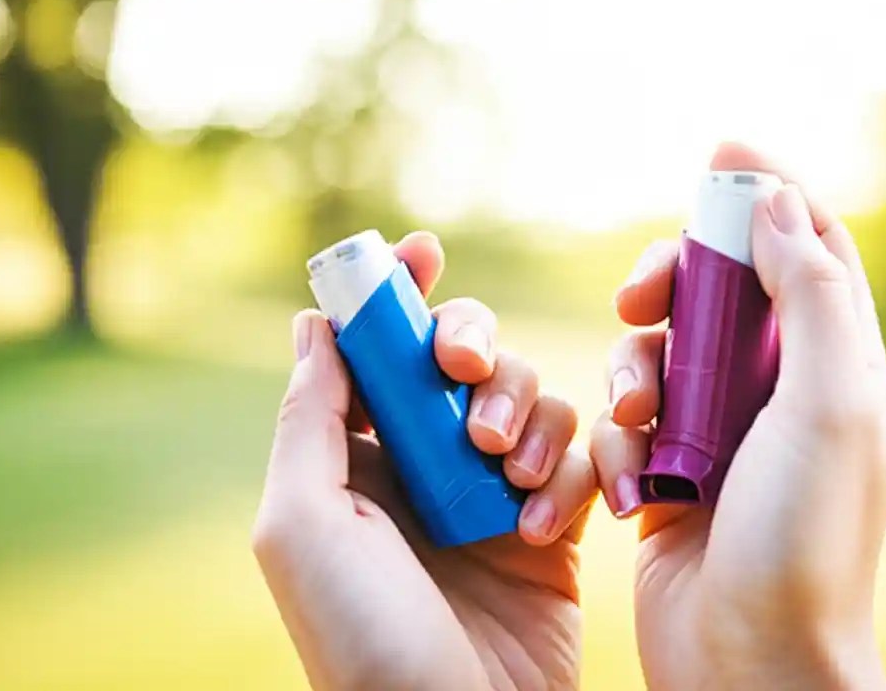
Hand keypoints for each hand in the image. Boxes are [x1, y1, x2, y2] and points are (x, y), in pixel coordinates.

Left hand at [252, 231, 596, 690]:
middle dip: (472, 349)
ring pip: (529, 398)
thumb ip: (311, 417)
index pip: (376, 354)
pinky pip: (580, 458)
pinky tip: (538, 525)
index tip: (423, 249)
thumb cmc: (362, 636)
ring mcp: (492, 498)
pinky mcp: (554, 529)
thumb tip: (311, 322)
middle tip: (465, 373)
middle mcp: (424, 470)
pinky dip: (567, 474)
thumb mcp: (305, 522)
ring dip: (524, 415)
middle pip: (464, 361)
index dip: (397, 294)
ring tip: (505, 473)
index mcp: (354, 462)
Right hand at [592, 143, 885, 688]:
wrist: (751, 665)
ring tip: (636, 423)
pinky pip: (621, 425)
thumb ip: (808, 294)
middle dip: (671, 284)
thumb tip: (779, 199)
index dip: (767, 195)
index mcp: (833, 366)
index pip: (808, 248)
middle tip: (640, 297)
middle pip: (717, 292)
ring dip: (631, 375)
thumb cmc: (800, 538)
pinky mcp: (663, 479)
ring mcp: (717, 438)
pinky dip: (610, 443)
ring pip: (655, 356)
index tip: (717, 155)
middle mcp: (777, 395)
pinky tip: (620, 490)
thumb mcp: (827, 404)